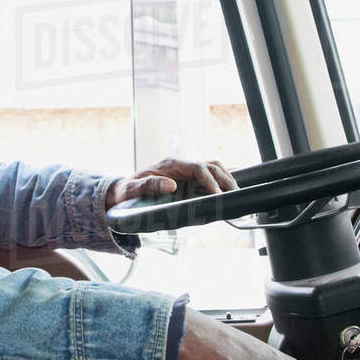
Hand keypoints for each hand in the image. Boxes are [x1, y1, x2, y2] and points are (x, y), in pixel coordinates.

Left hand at [106, 157, 237, 207]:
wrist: (123, 192)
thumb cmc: (127, 191)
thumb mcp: (132, 189)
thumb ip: (149, 186)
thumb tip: (170, 185)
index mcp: (170, 164)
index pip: (198, 167)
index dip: (210, 180)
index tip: (217, 194)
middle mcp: (181, 166)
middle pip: (211, 166)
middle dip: (224, 179)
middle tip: (234, 194)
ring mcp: (186, 173)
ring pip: (213, 170)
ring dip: (226, 180)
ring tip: (236, 194)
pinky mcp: (188, 182)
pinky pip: (209, 179)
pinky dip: (221, 184)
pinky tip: (230, 193)